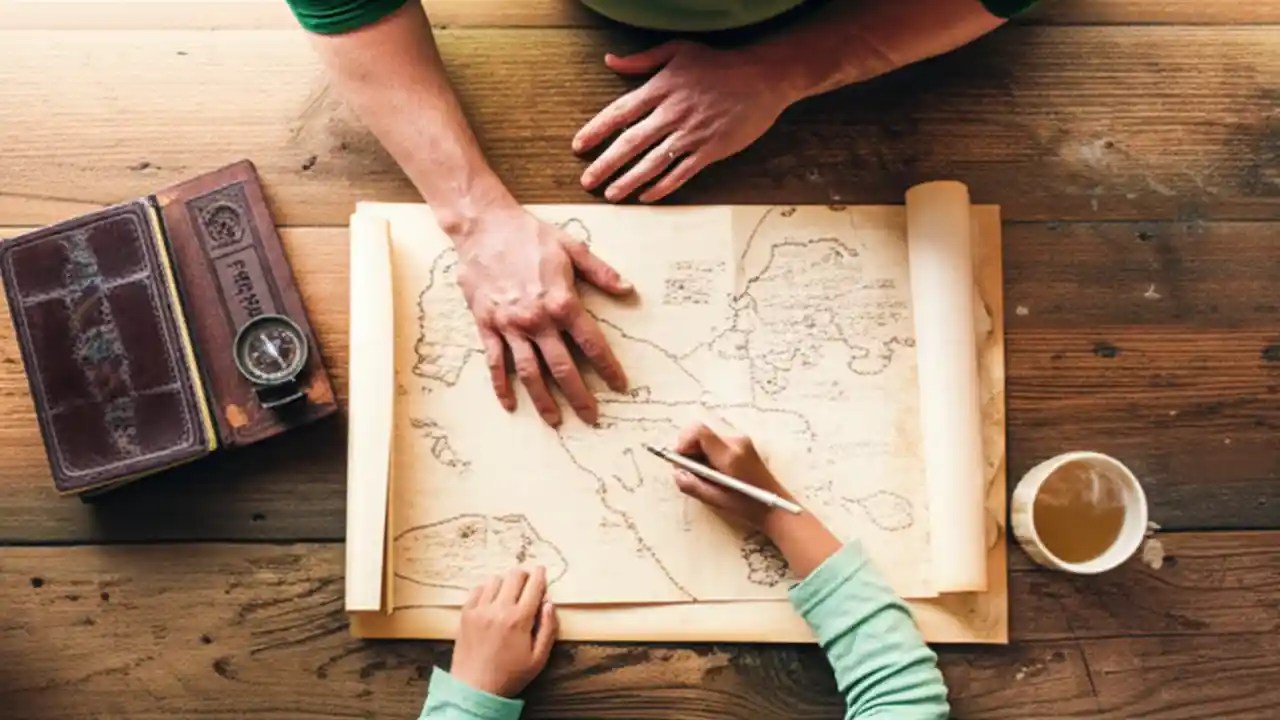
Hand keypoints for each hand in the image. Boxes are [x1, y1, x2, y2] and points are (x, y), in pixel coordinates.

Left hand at [449, 566, 558, 697]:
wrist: (475, 688)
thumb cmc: (510, 675)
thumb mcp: (538, 658)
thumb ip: (548, 628)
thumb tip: (549, 604)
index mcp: (519, 620)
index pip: (533, 586)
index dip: (539, 575)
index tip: (541, 570)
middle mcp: (499, 610)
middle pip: (514, 576)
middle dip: (524, 575)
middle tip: (527, 582)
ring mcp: (480, 610)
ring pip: (495, 579)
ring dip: (505, 582)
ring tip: (508, 593)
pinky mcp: (466, 614)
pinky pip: (477, 589)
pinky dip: (487, 589)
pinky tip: (491, 598)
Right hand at [454, 205, 632, 425]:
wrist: (483, 226)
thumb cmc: (529, 234)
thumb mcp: (572, 247)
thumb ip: (601, 272)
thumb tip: (628, 289)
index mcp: (563, 303)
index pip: (592, 344)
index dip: (608, 368)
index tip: (619, 386)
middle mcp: (537, 320)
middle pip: (563, 368)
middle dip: (579, 396)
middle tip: (592, 418)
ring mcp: (510, 326)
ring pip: (530, 372)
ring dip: (543, 400)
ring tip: (555, 421)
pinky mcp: (487, 325)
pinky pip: (495, 362)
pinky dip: (502, 385)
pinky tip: (510, 403)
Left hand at [574, 40, 795, 202]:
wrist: (762, 77)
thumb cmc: (719, 63)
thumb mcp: (678, 51)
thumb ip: (641, 59)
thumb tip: (610, 61)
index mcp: (661, 88)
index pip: (620, 112)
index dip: (596, 130)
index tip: (578, 146)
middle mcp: (672, 113)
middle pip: (631, 142)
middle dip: (605, 164)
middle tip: (586, 181)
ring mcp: (692, 133)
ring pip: (653, 162)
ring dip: (629, 181)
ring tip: (611, 194)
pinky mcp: (710, 149)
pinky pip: (681, 173)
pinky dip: (662, 186)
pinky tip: (646, 196)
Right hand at [670, 419, 797, 530]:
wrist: (776, 507)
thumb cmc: (749, 506)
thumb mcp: (716, 500)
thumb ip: (692, 485)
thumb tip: (676, 472)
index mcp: (730, 455)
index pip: (698, 432)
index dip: (683, 443)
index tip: (679, 461)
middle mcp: (736, 442)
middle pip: (700, 433)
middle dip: (689, 450)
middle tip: (689, 472)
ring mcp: (741, 442)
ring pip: (707, 439)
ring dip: (698, 455)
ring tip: (705, 477)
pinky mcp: (742, 446)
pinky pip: (716, 444)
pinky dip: (708, 456)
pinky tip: (715, 474)